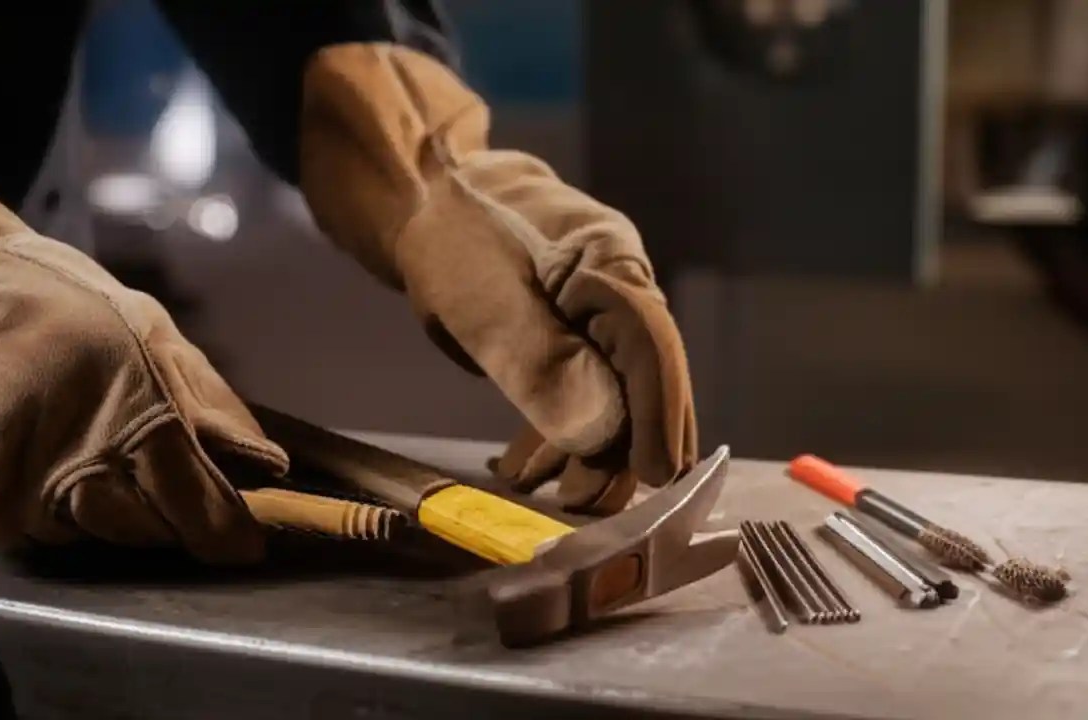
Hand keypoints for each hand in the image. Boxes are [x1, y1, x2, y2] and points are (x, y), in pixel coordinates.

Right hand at [0, 118, 287, 562]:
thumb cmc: (63, 306)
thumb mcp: (156, 334)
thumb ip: (213, 402)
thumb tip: (268, 461)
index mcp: (138, 418)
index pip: (199, 508)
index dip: (226, 534)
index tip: (244, 545)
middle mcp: (82, 467)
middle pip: (148, 532)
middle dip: (165, 512)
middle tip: (151, 470)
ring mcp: (26, 494)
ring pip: (92, 537)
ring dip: (105, 510)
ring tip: (87, 450)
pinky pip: (34, 535)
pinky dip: (47, 511)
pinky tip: (41, 461)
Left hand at [300, 44, 697, 512]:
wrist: (429, 197)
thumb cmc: (456, 237)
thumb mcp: (487, 302)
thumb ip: (543, 362)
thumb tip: (602, 435)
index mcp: (613, 266)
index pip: (652, 351)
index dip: (657, 420)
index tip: (656, 480)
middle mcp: (621, 292)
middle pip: (642, 383)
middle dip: (620, 451)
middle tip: (581, 506)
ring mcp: (600, 316)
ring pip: (614, 394)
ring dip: (586, 450)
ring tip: (543, 492)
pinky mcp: (573, 337)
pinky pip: (582, 391)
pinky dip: (559, 432)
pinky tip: (526, 467)